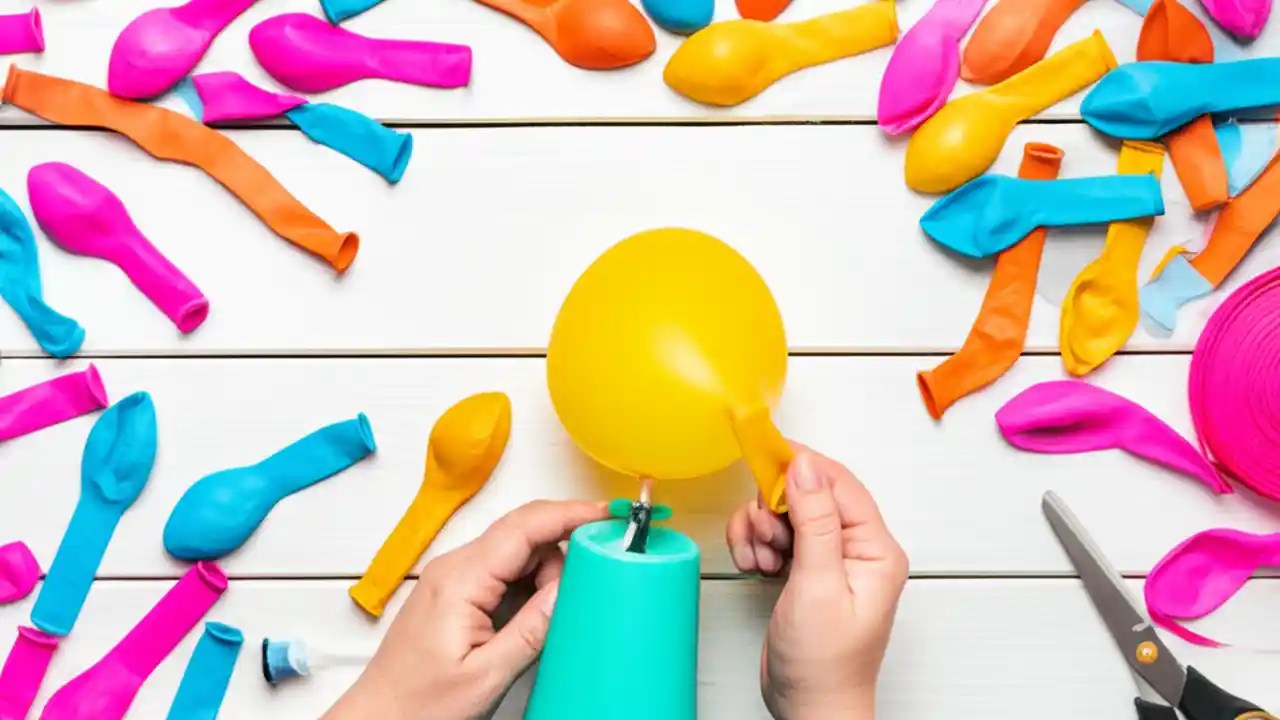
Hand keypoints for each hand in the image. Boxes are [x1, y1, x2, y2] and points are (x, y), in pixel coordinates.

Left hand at [326, 499, 608, 719]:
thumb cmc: (420, 705)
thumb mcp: (488, 674)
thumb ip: (533, 627)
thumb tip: (572, 586)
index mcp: (461, 580)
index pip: (525, 526)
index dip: (570, 513)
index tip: (608, 515)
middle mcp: (455, 567)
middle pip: (525, 533)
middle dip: (563, 552)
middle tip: (586, 588)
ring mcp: (454, 577)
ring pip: (518, 551)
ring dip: (546, 574)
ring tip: (551, 619)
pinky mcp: (456, 591)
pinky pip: (504, 570)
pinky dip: (530, 585)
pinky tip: (536, 616)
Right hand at [726, 449, 908, 719]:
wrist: (810, 710)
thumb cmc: (827, 666)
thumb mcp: (818, 586)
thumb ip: (815, 521)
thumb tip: (806, 468)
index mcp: (875, 548)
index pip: (839, 483)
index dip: (800, 466)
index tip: (764, 454)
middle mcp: (856, 549)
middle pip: (808, 492)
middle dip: (773, 507)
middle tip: (764, 536)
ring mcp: (829, 559)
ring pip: (785, 511)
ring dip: (760, 527)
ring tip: (761, 559)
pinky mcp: (805, 569)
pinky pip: (774, 533)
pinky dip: (755, 542)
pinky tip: (756, 565)